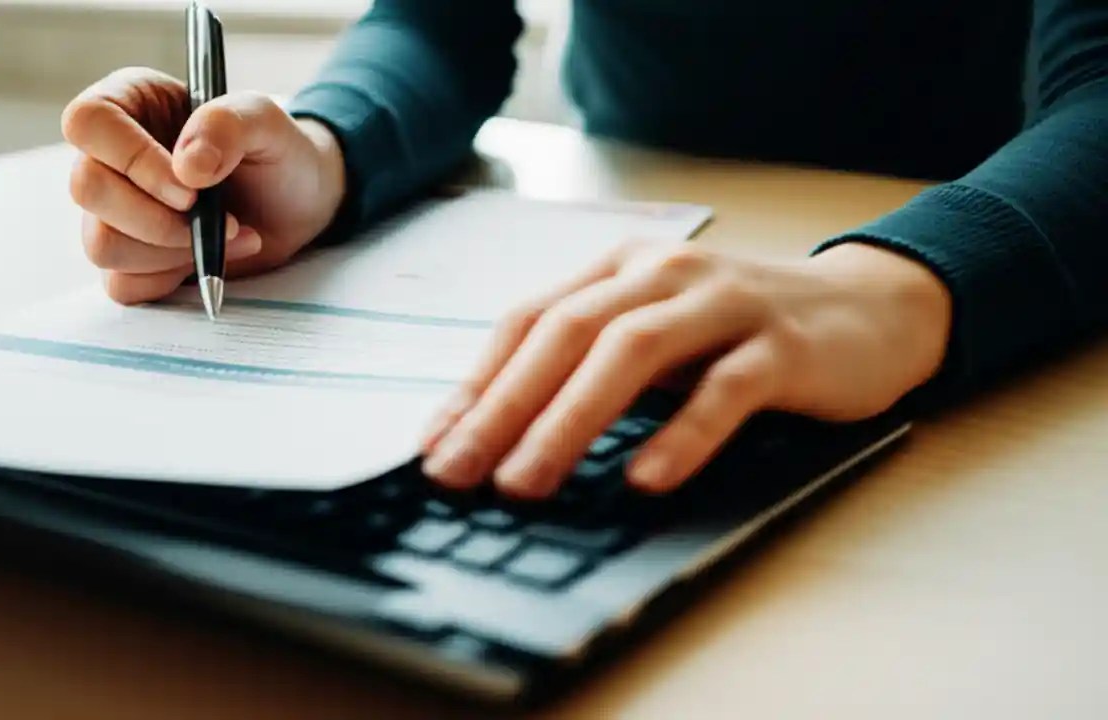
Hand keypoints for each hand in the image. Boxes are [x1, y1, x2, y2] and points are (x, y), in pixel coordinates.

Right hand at [61, 67, 345, 302]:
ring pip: (102, 244)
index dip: (133, 159)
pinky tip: (209, 258)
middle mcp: (108, 156)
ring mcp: (113, 211)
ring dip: (171, 251)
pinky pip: (122, 284)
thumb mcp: (266, 122)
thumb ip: (228, 125)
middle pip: (87, 189)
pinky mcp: (129, 259)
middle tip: (223, 221)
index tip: (192, 189)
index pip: (89, 122)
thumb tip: (187, 167)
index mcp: (129, 103)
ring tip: (228, 235)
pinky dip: (171, 279)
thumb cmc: (275, 152)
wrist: (296, 205)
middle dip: (159, 219)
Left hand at [420, 241, 951, 497]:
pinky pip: (724, 389)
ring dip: (569, 420)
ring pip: (631, 352)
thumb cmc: (740, 332)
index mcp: (621, 268)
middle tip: (461, 472)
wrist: (869, 307)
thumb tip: (500, 436)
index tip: (436, 446)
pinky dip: (681, 434)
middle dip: (504, 406)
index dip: (477, 383)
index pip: (529, 319)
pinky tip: (645, 477)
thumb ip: (589, 366)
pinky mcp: (783, 344)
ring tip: (527, 482)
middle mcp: (664, 272)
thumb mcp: (656, 336)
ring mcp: (724, 303)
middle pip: (566, 332)